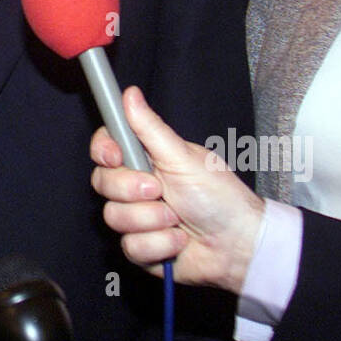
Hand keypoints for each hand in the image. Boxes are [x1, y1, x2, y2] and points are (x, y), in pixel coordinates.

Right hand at [90, 86, 265, 293]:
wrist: (237, 244)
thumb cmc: (219, 196)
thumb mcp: (183, 158)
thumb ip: (151, 128)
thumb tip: (130, 94)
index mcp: (146, 159)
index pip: (105, 146)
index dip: (103, 150)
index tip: (116, 157)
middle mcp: (135, 187)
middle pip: (102, 182)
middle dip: (132, 190)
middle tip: (161, 191)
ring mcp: (136, 217)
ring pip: (114, 217)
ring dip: (151, 221)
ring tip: (178, 220)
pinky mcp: (140, 247)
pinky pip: (130, 246)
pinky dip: (159, 244)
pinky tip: (179, 241)